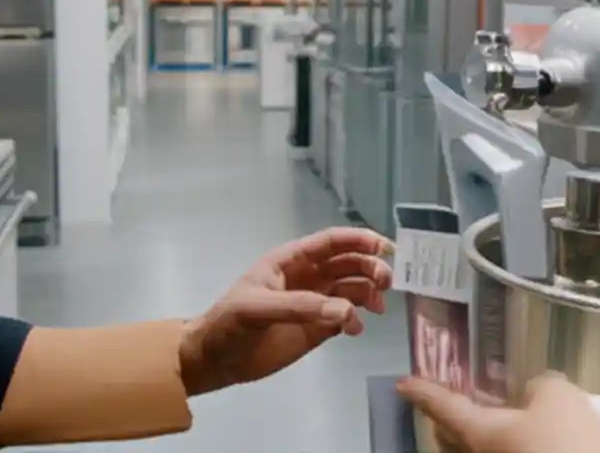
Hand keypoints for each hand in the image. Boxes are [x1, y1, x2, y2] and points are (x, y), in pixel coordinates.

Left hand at [179, 227, 393, 395]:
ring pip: (353, 288)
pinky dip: (357, 319)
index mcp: (291, 260)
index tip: (383, 247)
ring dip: (370, 292)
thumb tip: (346, 310)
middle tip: (385, 282)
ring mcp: (315, 302)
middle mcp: (309, 276)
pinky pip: (347, 317)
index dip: (358, 240)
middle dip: (371, 267)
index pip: (331, 242)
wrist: (213, 361)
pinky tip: (356, 329)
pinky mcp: (318, 328)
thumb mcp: (257, 309)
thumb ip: (301, 306)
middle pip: (349, 263)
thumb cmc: (228, 324)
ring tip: (377, 306)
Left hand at [397, 374, 599, 452]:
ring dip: (475, 438)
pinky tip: (524, 440)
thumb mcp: (559, 398)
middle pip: (450, 440)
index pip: (444, 407)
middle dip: (445, 421)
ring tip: (491, 420)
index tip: (402, 384)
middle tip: (449, 402)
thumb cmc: (566, 444)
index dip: (424, 392)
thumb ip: (540, 386)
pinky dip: (505, 447)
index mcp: (480, 434)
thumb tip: (532, 392)